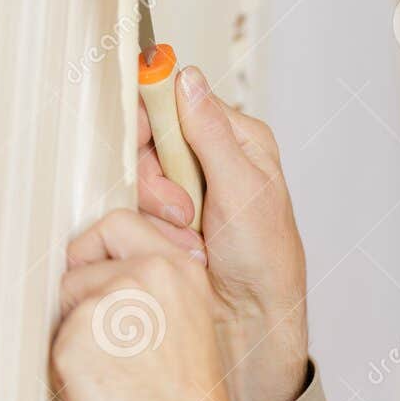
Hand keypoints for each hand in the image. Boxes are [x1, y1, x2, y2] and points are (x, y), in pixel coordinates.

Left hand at [54, 210, 240, 400]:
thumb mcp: (189, 321)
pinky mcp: (75, 340)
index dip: (96, 249)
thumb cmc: (191, 399)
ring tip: (115, 372)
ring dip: (77, 337)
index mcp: (178, 270)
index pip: (117, 224)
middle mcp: (143, 276)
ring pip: (63, 307)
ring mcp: (106, 305)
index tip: (94, 270)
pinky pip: (54, 346)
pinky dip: (69, 369)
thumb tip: (107, 275)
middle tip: (108, 338)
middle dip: (82, 297)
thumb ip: (155, 289)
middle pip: (79, 265)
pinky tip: (104, 389)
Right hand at [137, 67, 308, 400]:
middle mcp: (209, 159)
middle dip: (158, 176)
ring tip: (188, 238)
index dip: (152, 116)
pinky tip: (176, 248)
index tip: (142, 137)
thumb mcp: (245, 189)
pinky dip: (150, 229)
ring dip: (156, 209)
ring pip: (138, 176)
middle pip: (149, 138)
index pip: (178, 99)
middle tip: (183, 210)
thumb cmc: (266, 261)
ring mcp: (184, 191)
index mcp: (239, 140)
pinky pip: (133, 208)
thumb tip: (186, 79)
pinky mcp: (163, 222)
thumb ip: (212, 134)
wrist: (251, 321)